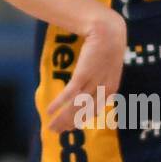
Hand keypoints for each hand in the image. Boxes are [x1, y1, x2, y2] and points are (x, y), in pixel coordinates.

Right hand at [44, 14, 126, 133]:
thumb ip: (101, 75)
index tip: (71, 125)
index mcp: (111, 88)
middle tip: (56, 131)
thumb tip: (90, 81)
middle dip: (69, 123)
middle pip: (84, 113)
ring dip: (62, 119)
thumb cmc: (107, 44)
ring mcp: (94, 83)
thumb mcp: (108, 64)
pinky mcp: (83, 75)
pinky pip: (69, 94)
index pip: (95, 111)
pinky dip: (59, 104)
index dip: (82, 119)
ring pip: (76, 107)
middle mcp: (104, 90)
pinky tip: (49, 110)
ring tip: (51, 127)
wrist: (107, 30)